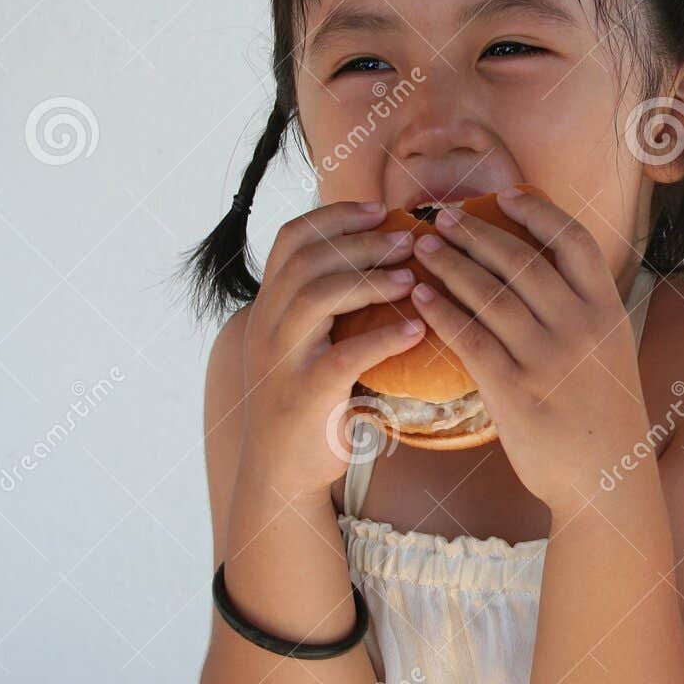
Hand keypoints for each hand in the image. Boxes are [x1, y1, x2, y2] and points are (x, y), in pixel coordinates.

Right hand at [239, 200, 425, 501]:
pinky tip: (417, 329)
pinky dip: (383, 338)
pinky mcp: (304, 396)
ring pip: (316, 298)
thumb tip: (380, 259)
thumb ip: (327, 306)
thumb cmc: (308, 404)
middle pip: (307, 260)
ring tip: (413, 277)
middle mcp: (267, 326)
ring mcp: (281, 360)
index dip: (335, 216)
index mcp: (268, 307)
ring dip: (370, 280)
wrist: (278, 474)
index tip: (381, 210)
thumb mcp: (306, 345)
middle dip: (361, 242)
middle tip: (410, 240)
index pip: (291, 239)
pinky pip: (343, 356)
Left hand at [409, 189, 649, 512]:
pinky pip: (469, 339)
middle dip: (475, 232)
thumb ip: (580, 308)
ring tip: (420, 248)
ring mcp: (547, 359)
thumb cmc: (602, 413)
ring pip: (489, 294)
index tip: (502, 196)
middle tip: (439, 217)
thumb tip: (536, 265)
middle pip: (520, 260)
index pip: (572, 240)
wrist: (606, 481)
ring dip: (449, 264)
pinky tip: (421, 297)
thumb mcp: (608, 349)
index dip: (536, 212)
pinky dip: (442, 312)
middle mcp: (580, 327)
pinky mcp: (515, 391)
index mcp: (607, 310)